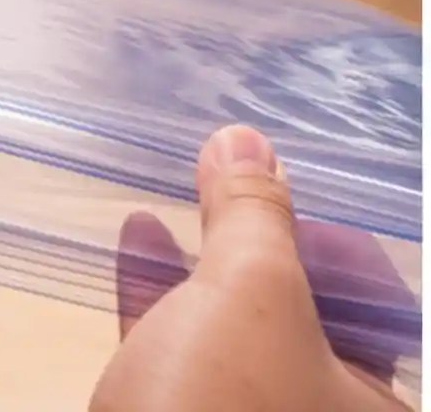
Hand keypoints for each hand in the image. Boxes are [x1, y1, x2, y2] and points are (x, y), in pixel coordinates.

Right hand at [91, 125, 413, 410]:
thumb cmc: (221, 405)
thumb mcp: (251, 293)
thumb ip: (252, 214)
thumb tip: (245, 140)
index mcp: (378, 406)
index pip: (388, 304)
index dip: (345, 236)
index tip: (295, 188)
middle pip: (311, 312)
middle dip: (266, 240)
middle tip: (234, 184)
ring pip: (238, 329)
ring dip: (206, 256)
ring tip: (181, 192)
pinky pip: (181, 349)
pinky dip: (160, 292)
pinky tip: (137, 237)